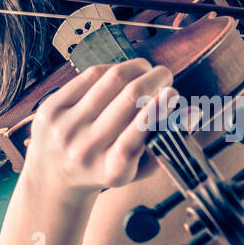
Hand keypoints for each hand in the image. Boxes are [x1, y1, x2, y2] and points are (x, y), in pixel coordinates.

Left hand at [23, 58, 178, 197]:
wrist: (55, 176)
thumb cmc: (105, 168)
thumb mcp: (136, 166)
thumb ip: (165, 141)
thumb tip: (193, 111)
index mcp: (112, 171)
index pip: (137, 135)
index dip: (158, 109)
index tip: (173, 93)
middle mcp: (85, 150)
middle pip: (129, 98)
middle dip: (154, 79)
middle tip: (166, 75)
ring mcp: (65, 128)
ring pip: (111, 80)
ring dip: (136, 68)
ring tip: (147, 69)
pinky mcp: (50, 109)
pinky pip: (90, 75)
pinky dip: (112, 69)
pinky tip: (122, 73)